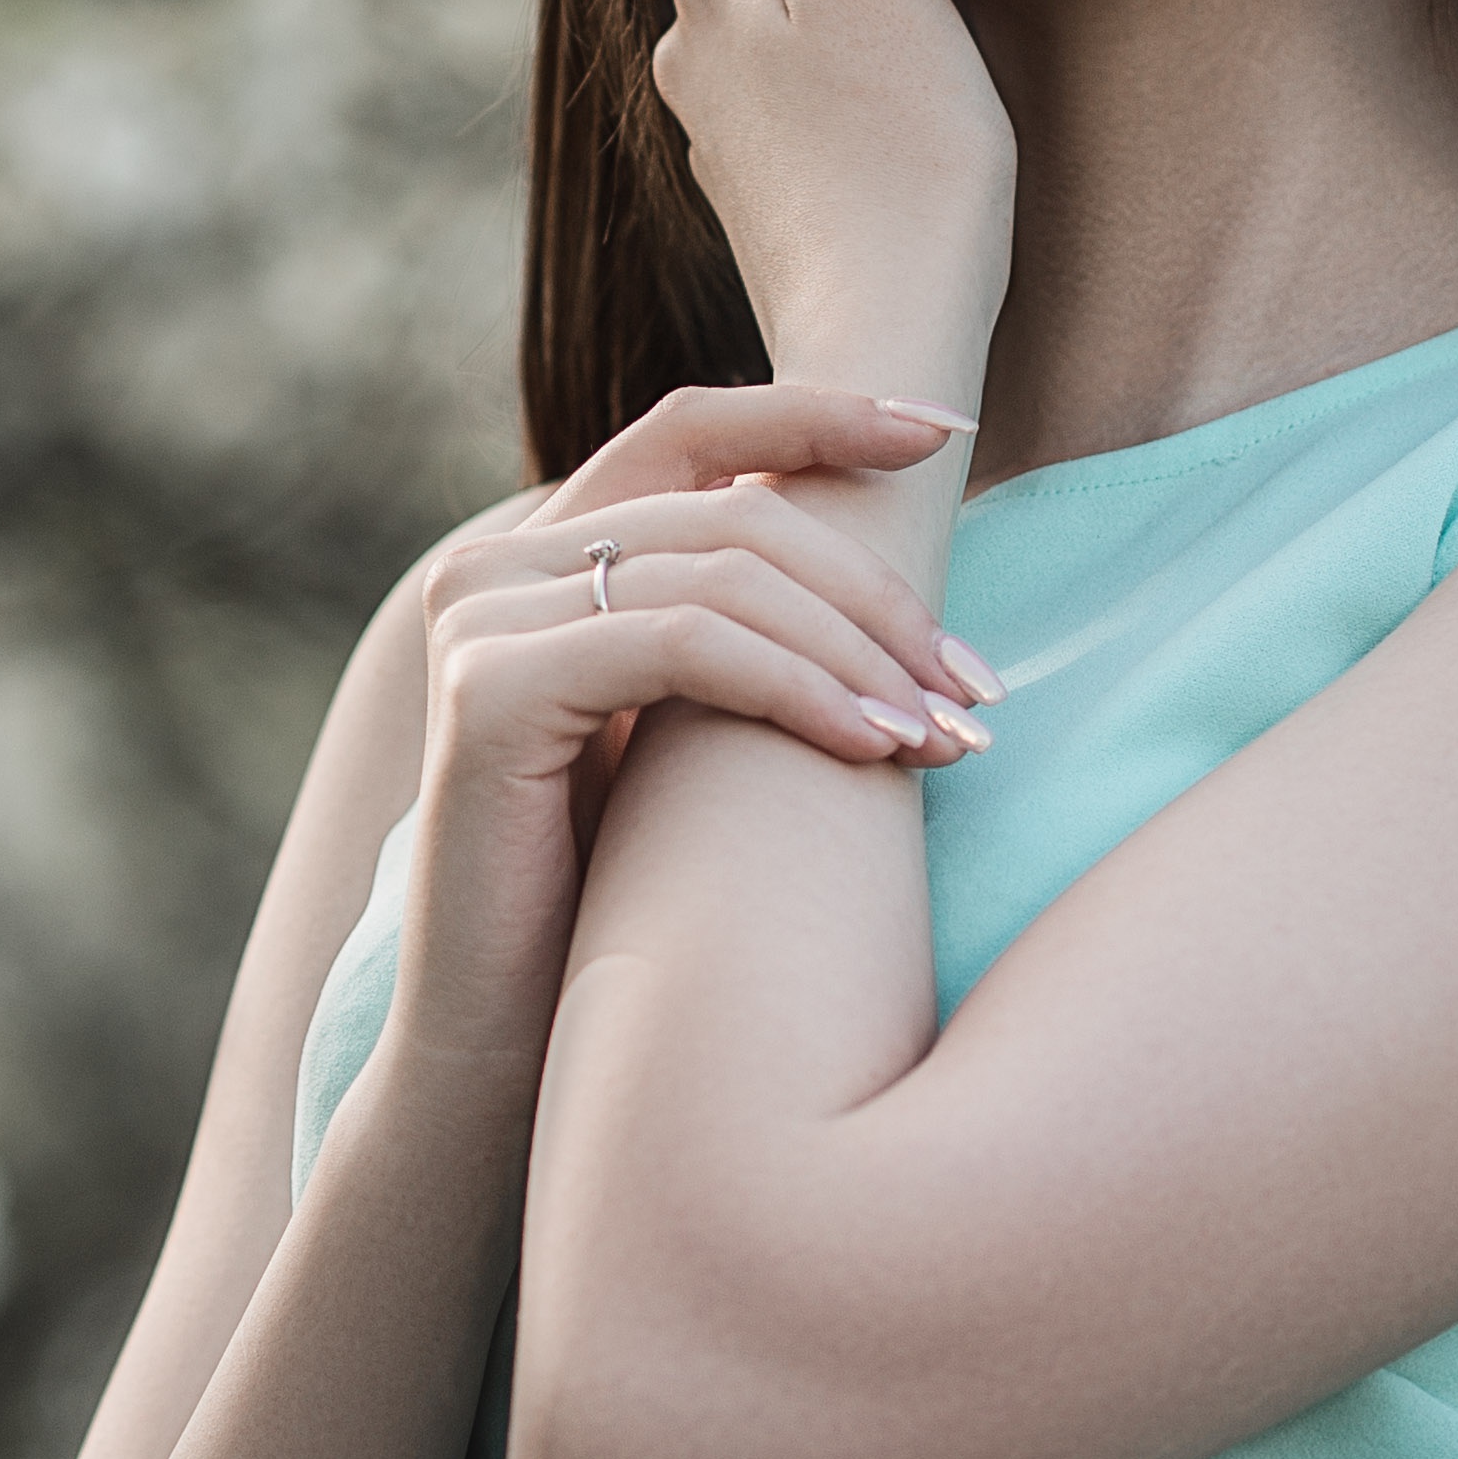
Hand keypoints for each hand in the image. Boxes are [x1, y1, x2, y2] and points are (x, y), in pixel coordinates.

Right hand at [388, 383, 988, 1073]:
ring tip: (949, 736)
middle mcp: (495, 568)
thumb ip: (741, 634)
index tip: (949, 431)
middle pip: (738, 511)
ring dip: (862, 650)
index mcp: (543, 558)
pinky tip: (871, 746)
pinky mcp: (487, 691)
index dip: (819, 411)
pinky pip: (684, 644)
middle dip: (880, 592)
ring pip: (724, 574)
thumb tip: (894, 574)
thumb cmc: (620, 905)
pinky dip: (798, 686)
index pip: (691, 425)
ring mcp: (480, 620)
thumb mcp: (693, 739)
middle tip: (977, 686)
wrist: (509, 1048)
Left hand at [639, 0, 1016, 400]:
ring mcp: (716, 127)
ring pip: (778, 25)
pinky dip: (836, 93)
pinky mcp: (757, 192)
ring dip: (833, 17)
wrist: (898, 329)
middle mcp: (689, 46)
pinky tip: (888, 119)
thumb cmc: (905, 140)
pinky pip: (794, 102)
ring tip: (917, 45)